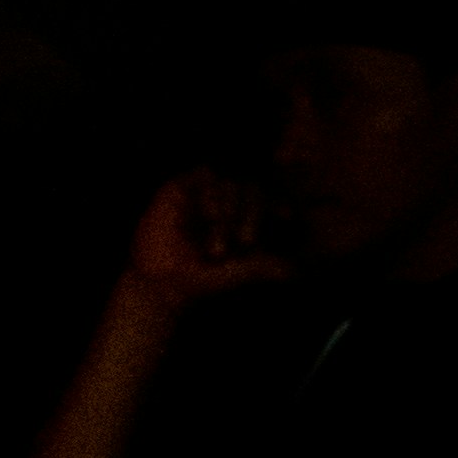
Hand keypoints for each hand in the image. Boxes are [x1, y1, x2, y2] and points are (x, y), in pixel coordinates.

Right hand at [121, 172, 283, 310]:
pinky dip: (212, 191)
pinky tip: (210, 214)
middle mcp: (225, 203)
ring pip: (230, 182)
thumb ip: (263, 267)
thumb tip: (296, 273)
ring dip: (230, 205)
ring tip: (219, 229)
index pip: (266, 201)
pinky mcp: (180, 188)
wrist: (162, 282)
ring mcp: (203, 195)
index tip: (287, 217)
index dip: (278, 204)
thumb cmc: (201, 280)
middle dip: (252, 213)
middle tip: (244, 241)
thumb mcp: (238, 273)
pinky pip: (204, 175)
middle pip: (252, 189)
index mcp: (243, 219)